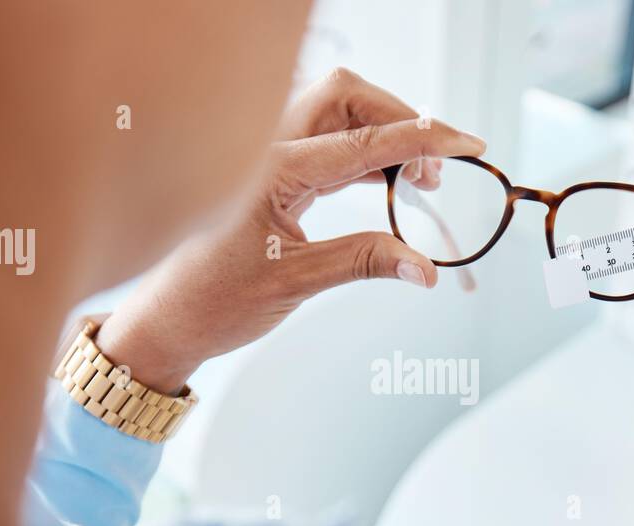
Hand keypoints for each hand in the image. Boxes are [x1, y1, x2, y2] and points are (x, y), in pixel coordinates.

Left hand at [95, 68, 485, 391]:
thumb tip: (425, 268)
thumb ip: (364, 262)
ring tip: (415, 181)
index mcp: (272, 169)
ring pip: (335, 113)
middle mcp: (265, 148)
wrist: (165, 321)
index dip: (424, 139)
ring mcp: (264, 155)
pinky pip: (322, 141)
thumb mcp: (295, 283)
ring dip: (382, 135)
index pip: (364, 140)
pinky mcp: (267, 170)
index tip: (468, 145)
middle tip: (433, 174)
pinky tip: (383, 182)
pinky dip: (361, 153)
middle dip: (400, 121)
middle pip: (347, 98)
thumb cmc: (213, 301)